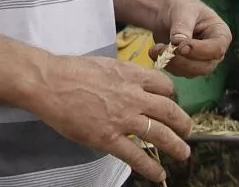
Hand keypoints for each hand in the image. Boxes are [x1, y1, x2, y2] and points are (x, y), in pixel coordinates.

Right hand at [25, 55, 192, 182]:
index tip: (171, 103)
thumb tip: (129, 83)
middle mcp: (133, 96)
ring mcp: (122, 119)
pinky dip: (151, 168)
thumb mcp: (105, 65)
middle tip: (187, 130)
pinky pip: (136, 156)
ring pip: (160, 134)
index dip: (171, 96)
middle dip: (183, 123)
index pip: (164, 86)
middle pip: (169, 110)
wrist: (50, 82)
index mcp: (131, 75)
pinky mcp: (108, 138)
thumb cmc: (71, 70)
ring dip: (176, 145)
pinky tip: (159, 175)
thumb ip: (122, 76)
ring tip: (184, 153)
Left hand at [150, 0, 232, 77]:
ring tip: (155, 49)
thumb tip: (178, 43)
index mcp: (221, 34)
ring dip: (172, 63)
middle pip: (205, 66)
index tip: (180, 46)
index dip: (200, 51)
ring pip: (191, 72)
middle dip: (183, 61)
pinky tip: (154, 52)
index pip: (217, 49)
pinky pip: (179, 72)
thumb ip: (183, 26)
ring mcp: (201, 61)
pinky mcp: (187, 66)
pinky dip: (166, 64)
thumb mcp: (183, 11)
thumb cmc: (182, 6)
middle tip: (163, 50)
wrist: (168, 11)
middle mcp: (214, 51)